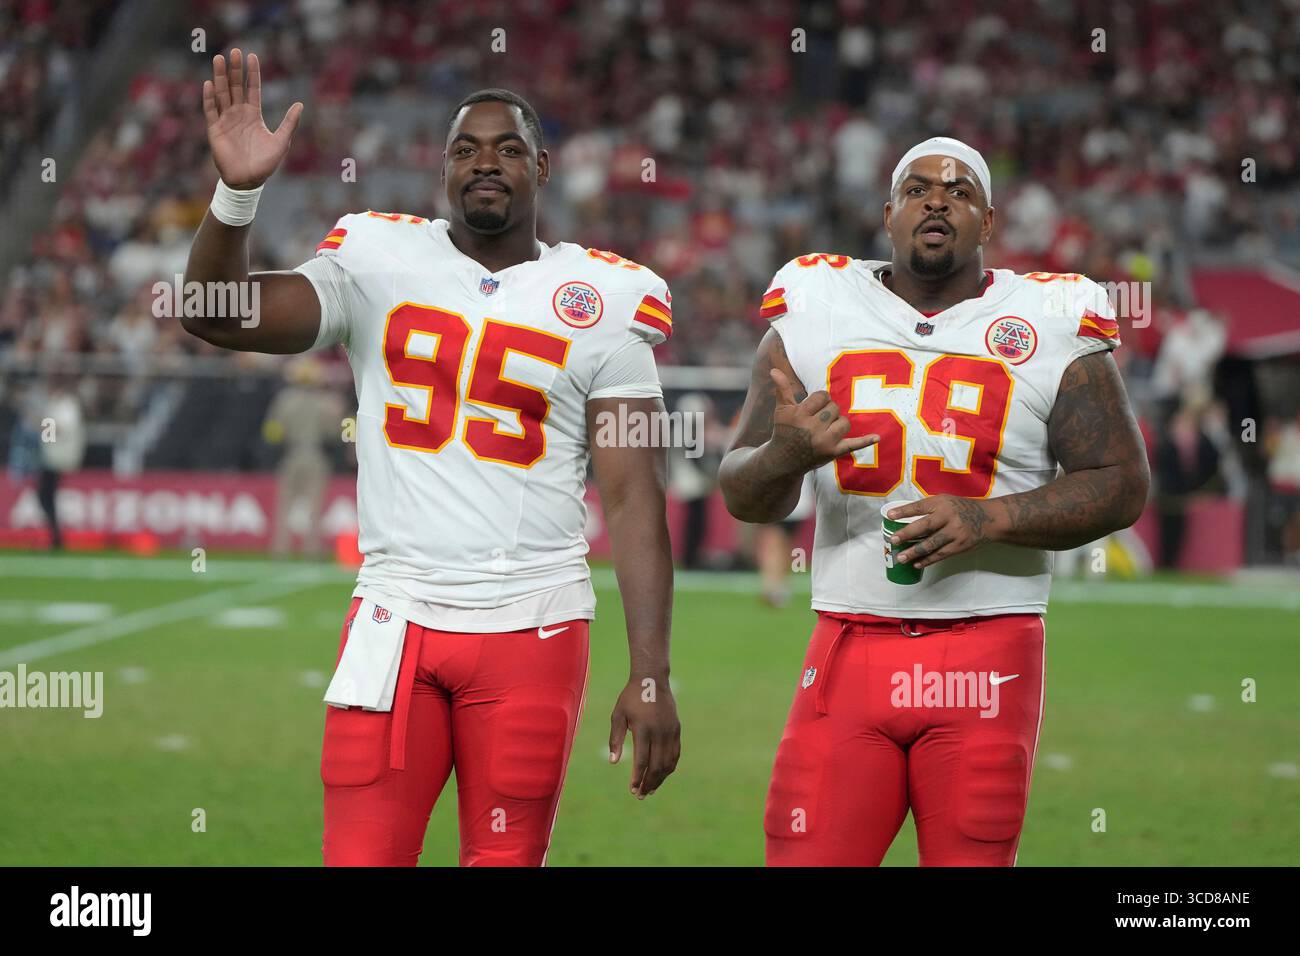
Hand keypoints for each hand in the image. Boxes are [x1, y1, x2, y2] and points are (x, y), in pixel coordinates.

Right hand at [202, 48, 302, 189]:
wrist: (249, 181)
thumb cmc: (265, 164)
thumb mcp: (281, 141)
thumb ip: (289, 122)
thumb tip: (300, 104)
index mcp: (253, 115)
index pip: (252, 89)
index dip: (252, 73)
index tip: (252, 56)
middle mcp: (238, 114)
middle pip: (236, 87)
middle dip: (235, 69)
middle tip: (235, 51)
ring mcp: (226, 120)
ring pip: (222, 94)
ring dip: (220, 77)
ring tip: (219, 59)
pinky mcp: (215, 130)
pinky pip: (211, 111)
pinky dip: (209, 98)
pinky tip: (209, 84)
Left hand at [608, 677, 679, 798]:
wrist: (652, 679)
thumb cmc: (631, 697)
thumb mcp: (618, 715)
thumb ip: (615, 739)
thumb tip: (613, 762)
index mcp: (644, 729)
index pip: (642, 761)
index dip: (637, 778)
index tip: (632, 790)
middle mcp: (660, 732)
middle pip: (657, 766)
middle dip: (649, 783)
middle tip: (640, 795)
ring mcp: (671, 731)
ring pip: (668, 763)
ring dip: (660, 779)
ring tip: (651, 789)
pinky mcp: (677, 730)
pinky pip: (675, 754)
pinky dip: (669, 767)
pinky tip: (662, 774)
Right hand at [766, 367, 877, 473]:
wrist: (784, 461)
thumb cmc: (784, 431)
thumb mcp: (781, 410)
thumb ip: (782, 389)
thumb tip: (774, 370)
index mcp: (799, 415)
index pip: (822, 397)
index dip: (819, 400)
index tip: (812, 409)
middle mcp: (812, 428)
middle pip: (834, 408)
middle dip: (828, 411)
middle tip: (818, 421)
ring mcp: (824, 442)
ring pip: (844, 422)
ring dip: (838, 423)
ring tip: (827, 429)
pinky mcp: (833, 453)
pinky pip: (853, 445)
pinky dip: (865, 441)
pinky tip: (877, 437)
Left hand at [887, 495, 1002, 568]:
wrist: (989, 519)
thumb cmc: (962, 509)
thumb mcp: (946, 501)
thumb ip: (929, 508)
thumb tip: (903, 517)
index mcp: (942, 503)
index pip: (920, 506)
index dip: (904, 511)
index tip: (890, 515)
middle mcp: (948, 516)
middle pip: (925, 526)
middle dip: (907, 534)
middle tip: (894, 540)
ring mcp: (954, 532)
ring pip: (931, 544)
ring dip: (915, 552)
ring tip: (901, 558)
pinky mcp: (959, 546)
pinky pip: (940, 555)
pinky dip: (928, 560)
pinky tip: (916, 563)